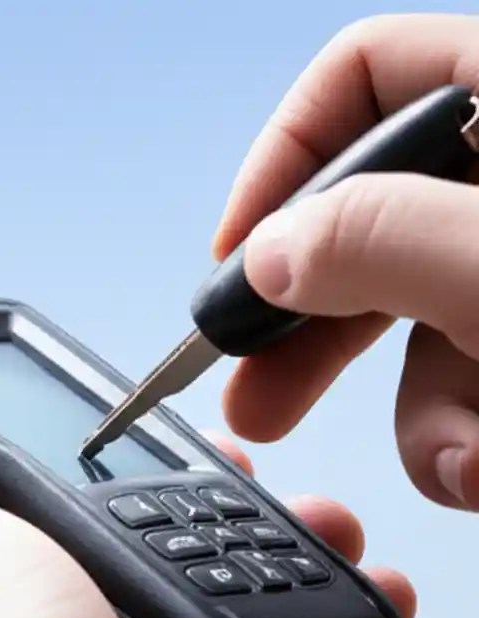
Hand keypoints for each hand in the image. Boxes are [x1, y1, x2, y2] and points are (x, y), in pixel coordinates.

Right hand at [212, 13, 478, 508]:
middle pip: (374, 218)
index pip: (365, 76)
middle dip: (314, 322)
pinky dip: (467, 434)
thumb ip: (378, 241)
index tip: (240, 258)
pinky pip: (472, 374)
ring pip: (422, 317)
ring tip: (462, 462)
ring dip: (424, 409)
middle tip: (250, 391)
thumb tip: (274, 261)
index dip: (286, 161)